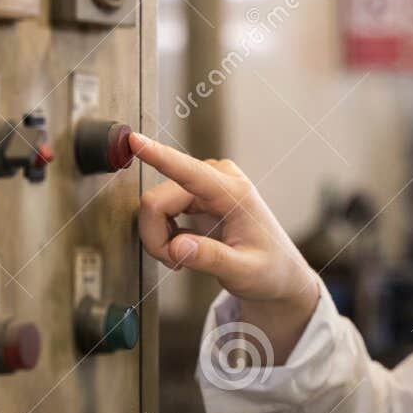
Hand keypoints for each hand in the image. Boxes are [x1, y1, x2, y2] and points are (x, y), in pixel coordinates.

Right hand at [130, 131, 319, 362]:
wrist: (278, 271)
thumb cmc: (268, 270)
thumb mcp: (243, 272)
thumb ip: (211, 259)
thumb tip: (176, 247)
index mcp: (235, 194)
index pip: (189, 172)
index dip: (158, 156)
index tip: (134, 140)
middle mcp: (218, 180)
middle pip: (158, 200)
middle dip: (156, 236)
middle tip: (174, 263)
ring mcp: (205, 184)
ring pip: (155, 205)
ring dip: (160, 237)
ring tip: (183, 258)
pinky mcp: (195, 192)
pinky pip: (160, 209)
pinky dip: (164, 234)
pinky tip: (183, 247)